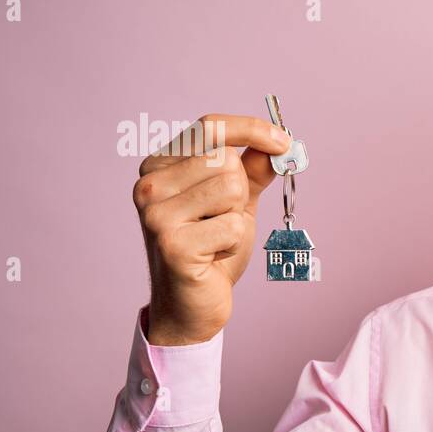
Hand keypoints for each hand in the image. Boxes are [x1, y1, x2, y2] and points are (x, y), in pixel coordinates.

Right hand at [133, 114, 290, 344]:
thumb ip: (251, 171)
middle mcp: (149, 184)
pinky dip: (234, 243)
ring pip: (231, 188)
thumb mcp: (235, 203)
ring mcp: (156, 214)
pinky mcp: (172, 243)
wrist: (191, 305)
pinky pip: (233, 225)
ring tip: (215, 238)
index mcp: (158, 166)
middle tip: (219, 221)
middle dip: (239, 192)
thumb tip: (275, 143)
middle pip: (226, 159)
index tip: (283, 141)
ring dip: (236, 218)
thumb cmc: (211, 250)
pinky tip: (212, 257)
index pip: (209, 126)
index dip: (251, 129)